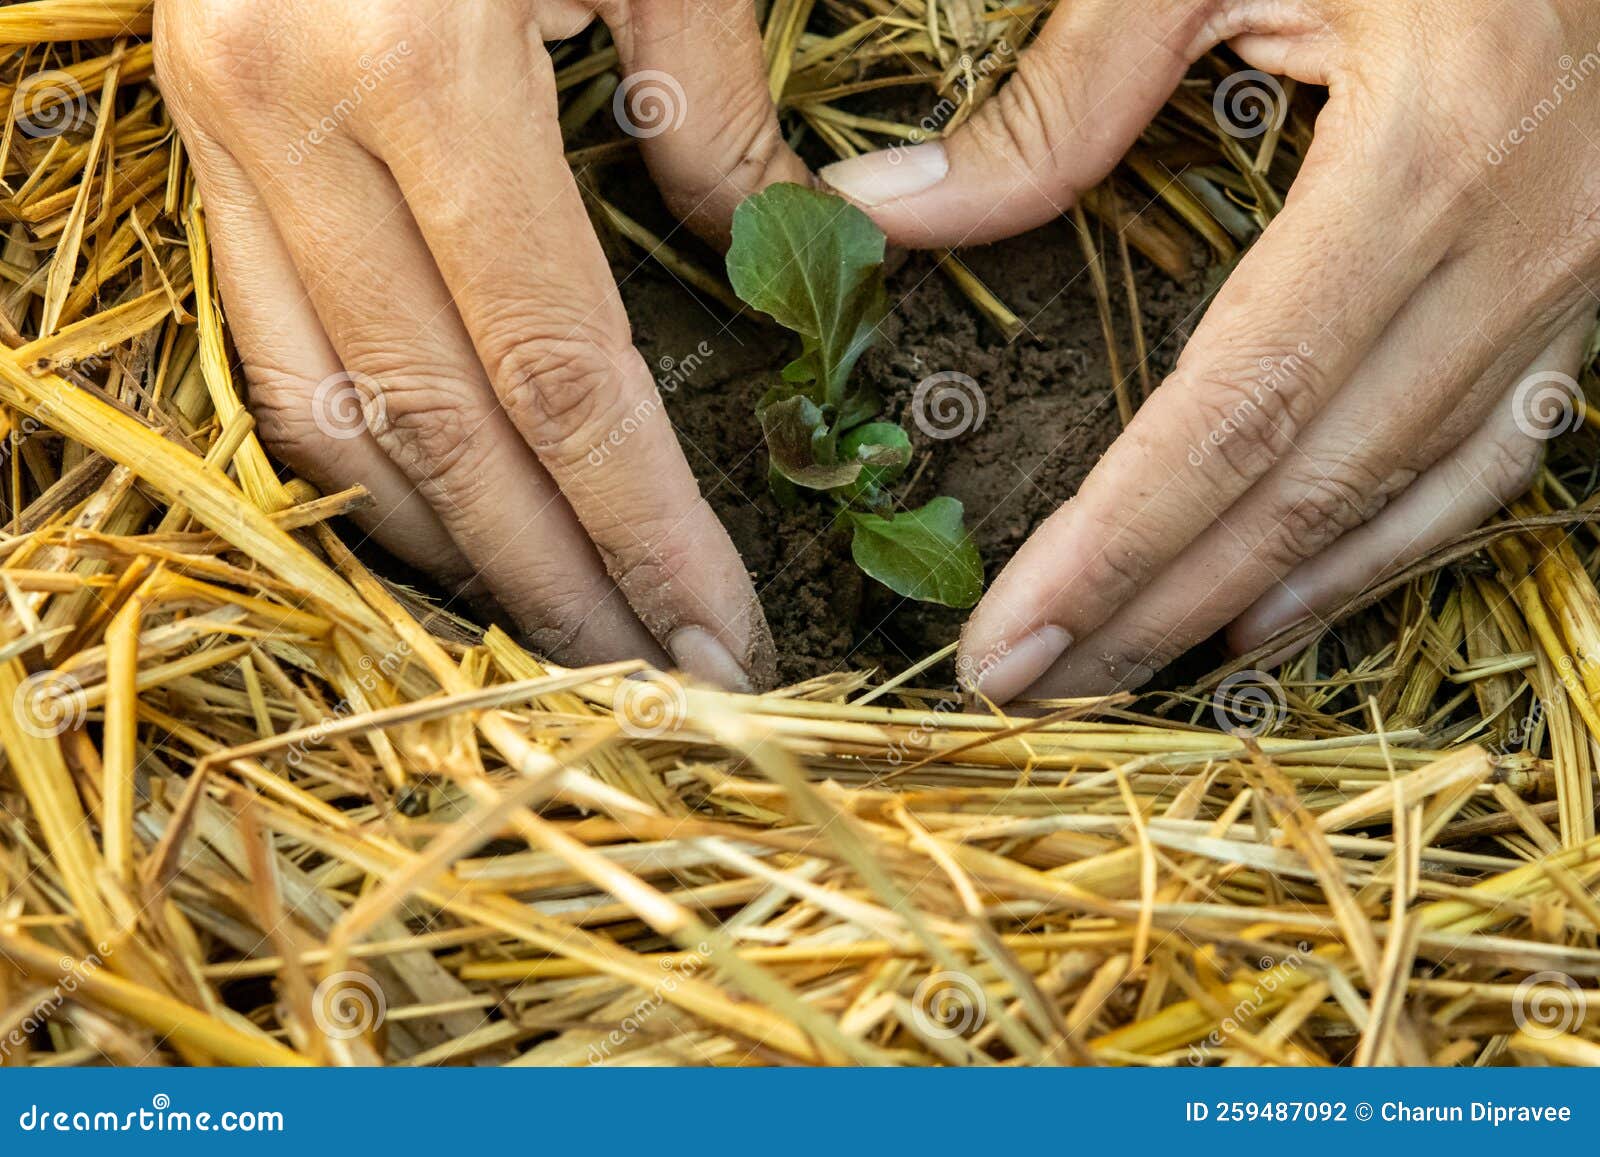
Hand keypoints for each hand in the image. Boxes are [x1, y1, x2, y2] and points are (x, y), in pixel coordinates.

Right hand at [155, 0, 808, 688]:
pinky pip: (265, 339)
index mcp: (419, 63)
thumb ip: (706, 97)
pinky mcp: (189, 127)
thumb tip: (753, 246)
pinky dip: (350, 454)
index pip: (560, 369)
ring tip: (548, 630)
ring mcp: (211, 124)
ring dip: (443, 544)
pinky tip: (433, 513)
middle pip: (439, 425)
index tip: (716, 633)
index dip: (644, 525)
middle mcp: (286, 112)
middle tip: (646, 682)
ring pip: (321, 411)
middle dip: (552, 577)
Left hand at [820, 0, 1599, 699]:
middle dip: (1159, 607)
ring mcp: (1574, 280)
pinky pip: (1486, 462)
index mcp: (1425, 157)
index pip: (1239, 409)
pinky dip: (1376, 553)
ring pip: (1398, 499)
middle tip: (1032, 686)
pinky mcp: (1584, 289)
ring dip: (1253, 603)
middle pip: (1309, 486)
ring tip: (1122, 671)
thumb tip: (885, 207)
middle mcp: (1518, 245)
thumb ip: (1064, 90)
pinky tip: (1276, 608)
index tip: (1009, 639)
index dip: (1118, 543)